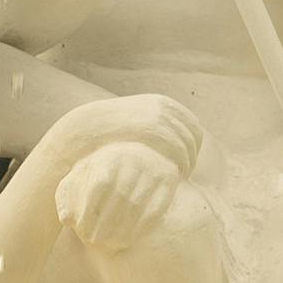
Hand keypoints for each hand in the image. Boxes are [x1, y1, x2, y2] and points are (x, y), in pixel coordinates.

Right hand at [38, 88, 199, 182]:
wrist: (88, 129)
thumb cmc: (109, 132)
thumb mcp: (134, 122)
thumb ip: (152, 127)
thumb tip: (172, 138)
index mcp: (164, 103)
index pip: (193, 126)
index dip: (194, 147)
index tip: (187, 162)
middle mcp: (165, 107)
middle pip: (194, 137)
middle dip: (192, 156)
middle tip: (184, 174)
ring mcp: (161, 117)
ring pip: (188, 146)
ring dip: (187, 164)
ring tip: (178, 179)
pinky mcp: (155, 131)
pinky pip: (179, 151)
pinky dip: (181, 167)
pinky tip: (173, 179)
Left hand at [54, 137, 185, 255]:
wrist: (136, 157)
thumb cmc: (98, 174)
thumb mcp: (78, 179)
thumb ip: (67, 197)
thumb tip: (66, 219)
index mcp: (109, 154)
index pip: (99, 185)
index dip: (90, 212)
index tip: (82, 232)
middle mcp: (134, 157)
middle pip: (120, 197)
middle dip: (105, 225)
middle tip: (95, 243)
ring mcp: (153, 168)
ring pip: (138, 205)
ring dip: (123, 231)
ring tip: (110, 246)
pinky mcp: (168, 180)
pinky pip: (155, 209)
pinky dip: (140, 229)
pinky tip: (127, 241)